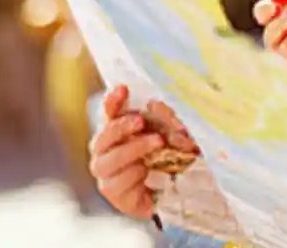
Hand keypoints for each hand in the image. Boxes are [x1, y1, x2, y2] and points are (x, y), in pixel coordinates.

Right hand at [89, 85, 191, 217]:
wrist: (185, 194)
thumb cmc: (179, 160)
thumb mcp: (180, 136)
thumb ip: (168, 121)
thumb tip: (155, 105)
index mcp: (123, 133)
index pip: (111, 114)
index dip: (113, 102)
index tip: (122, 89)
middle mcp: (110, 152)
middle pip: (102, 138)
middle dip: (119, 127)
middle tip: (139, 121)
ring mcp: (109, 175)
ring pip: (106, 162)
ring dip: (131, 149)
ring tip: (156, 142)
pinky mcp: (116, 197)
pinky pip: (114, 184)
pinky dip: (131, 175)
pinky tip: (144, 171)